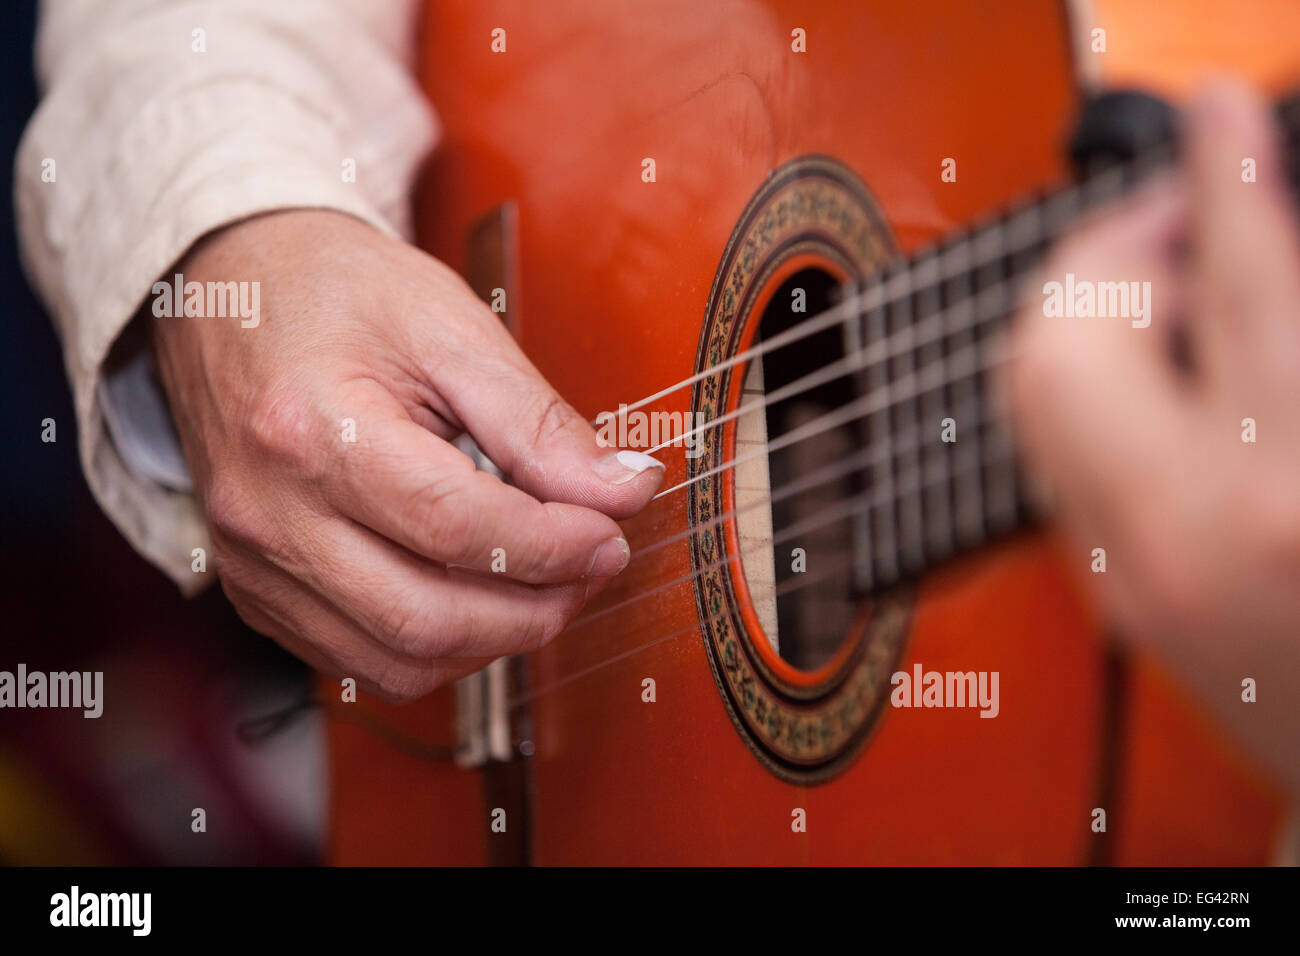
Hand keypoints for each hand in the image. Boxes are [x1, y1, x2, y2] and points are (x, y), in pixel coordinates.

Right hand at [152, 210, 663, 700]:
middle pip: (426, 618)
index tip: (610, 532)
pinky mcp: (255, 592)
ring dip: (494, 639)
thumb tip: (622, 491)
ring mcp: (253, 564)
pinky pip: (359, 661)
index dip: (553, 545)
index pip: (456, 528)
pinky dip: (437, 647)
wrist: (230, 288)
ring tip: (546, 582)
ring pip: (397, 662)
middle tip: (593, 564)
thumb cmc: (336, 294)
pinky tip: (477, 594)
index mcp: (312, 432)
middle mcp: (269, 515)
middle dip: (537, 609)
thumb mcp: (449, 327)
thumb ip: (537, 422)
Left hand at [1006, 81, 1299, 789]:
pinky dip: (1092, 382)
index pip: (1234, 287)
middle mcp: (1174, 539)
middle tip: (1183, 211)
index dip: (1221, 180)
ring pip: (1035, 390)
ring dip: (1094, 310)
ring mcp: (1121, 574)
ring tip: (1177, 289)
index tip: (1213, 114)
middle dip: (1114, 248)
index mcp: (1278, 497)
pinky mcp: (1104, 591)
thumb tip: (1261, 235)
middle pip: (1068, 335)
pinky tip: (1160, 371)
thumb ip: (1295, 331)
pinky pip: (1054, 449)